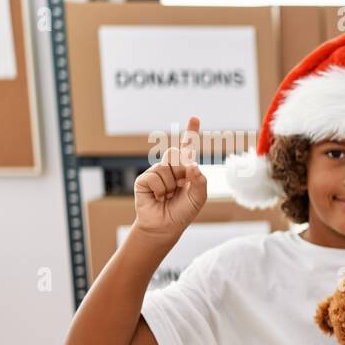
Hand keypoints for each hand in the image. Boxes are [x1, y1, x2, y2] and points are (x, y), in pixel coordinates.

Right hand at [134, 116, 206, 238]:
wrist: (165, 226)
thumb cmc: (183, 211)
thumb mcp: (199, 197)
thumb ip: (200, 180)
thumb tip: (192, 164)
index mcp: (186, 169)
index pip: (188, 148)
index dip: (191, 132)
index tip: (195, 118)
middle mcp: (170, 167)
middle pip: (177, 154)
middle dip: (181, 170)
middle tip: (179, 188)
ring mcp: (156, 172)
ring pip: (166, 167)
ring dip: (171, 185)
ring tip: (168, 196)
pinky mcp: (144, 179)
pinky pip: (156, 177)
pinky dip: (160, 189)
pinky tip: (158, 197)